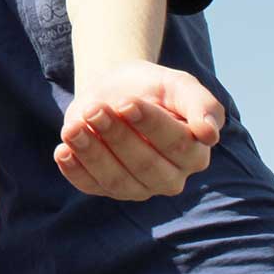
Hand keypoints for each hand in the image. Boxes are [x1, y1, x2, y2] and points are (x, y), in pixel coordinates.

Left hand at [54, 60, 224, 199]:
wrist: (115, 90)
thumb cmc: (152, 88)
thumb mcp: (178, 85)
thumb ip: (201, 104)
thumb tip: (209, 134)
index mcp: (193, 152)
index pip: (176, 144)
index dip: (151, 125)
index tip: (127, 103)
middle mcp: (169, 177)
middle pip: (145, 165)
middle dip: (117, 137)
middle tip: (95, 110)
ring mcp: (136, 187)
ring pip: (115, 179)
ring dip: (91, 154)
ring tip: (73, 128)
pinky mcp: (104, 187)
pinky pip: (89, 185)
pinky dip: (74, 170)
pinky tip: (63, 151)